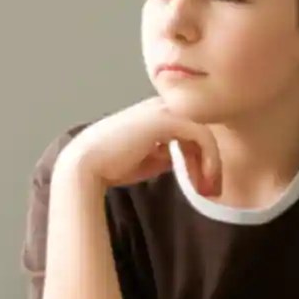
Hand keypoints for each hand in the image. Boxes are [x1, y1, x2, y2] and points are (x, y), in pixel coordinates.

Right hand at [58, 97, 220, 195]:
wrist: (87, 164)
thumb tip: (183, 159)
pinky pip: (200, 135)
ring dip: (211, 163)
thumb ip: (166, 154)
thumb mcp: (147, 160)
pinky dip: (208, 159)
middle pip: (199, 131)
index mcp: (154, 114)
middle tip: (211, 190)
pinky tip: (203, 180)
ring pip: (204, 132)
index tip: (200, 186)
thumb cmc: (111, 165)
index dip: (199, 158)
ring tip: (209, 190)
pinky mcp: (166, 119)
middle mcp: (160, 107)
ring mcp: (163, 110)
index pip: (190, 131)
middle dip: (208, 162)